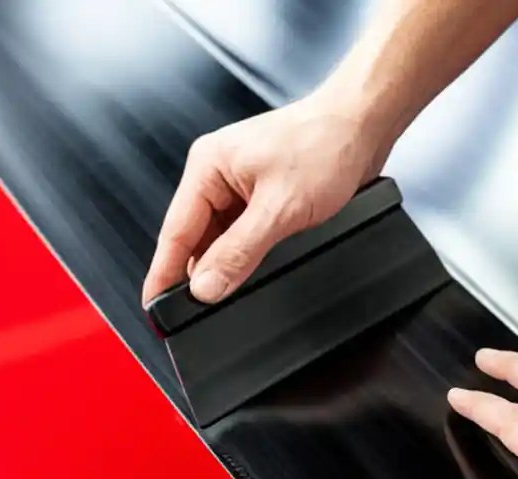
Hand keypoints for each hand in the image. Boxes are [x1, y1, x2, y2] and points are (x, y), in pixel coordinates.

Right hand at [142, 94, 391, 305]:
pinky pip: (243, 234)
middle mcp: (218, 175)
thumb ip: (239, 252)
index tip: (154, 308)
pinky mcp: (263, 196)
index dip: (163, 274)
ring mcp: (240, 186)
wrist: (363, 124)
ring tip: (237, 286)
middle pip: (195, 239)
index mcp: (207, 167)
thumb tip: (206, 287)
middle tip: (198, 314)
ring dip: (228, 263)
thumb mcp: (279, 209)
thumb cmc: (324, 145)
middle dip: (200, 274)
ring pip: (220, 239)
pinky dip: (247, 254)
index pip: (175, 231)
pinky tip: (258, 268)